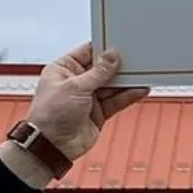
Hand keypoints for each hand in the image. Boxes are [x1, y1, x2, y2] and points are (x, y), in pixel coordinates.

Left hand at [0, 43, 149, 188]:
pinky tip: (140, 89)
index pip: (87, 52)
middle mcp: (76, 82)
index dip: (104, 49)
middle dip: (118, 67)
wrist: (52, 146)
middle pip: (103, 69)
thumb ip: (98, 72)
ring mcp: (88, 98)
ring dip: (126, 82)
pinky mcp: (98, 112)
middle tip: (136, 60)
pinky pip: (116, 100)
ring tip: (142, 75)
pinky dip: (128, 95)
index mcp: (63, 69)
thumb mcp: (75, 87)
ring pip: (112, 85)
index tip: (120, 45)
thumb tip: (112, 56)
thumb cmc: (50, 116)